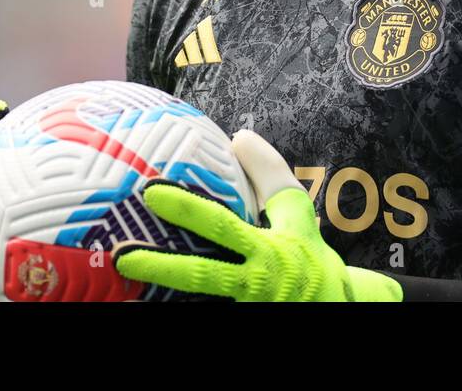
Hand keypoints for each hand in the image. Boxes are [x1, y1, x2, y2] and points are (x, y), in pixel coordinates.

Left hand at [111, 129, 402, 301]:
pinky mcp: (244, 324)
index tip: (152, 191)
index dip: (187, 208)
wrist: (339, 310)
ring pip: (200, 304)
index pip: (222, 226)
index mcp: (267, 250)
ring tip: (122, 295)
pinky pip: (206, 318)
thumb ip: (270, 176)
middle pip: (202, 276)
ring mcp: (249, 309)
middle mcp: (255, 284)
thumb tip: (240, 136)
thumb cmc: (309, 257)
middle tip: (122, 256)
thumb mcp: (297, 216)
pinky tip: (142, 307)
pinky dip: (181, 312)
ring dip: (162, 298)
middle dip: (160, 266)